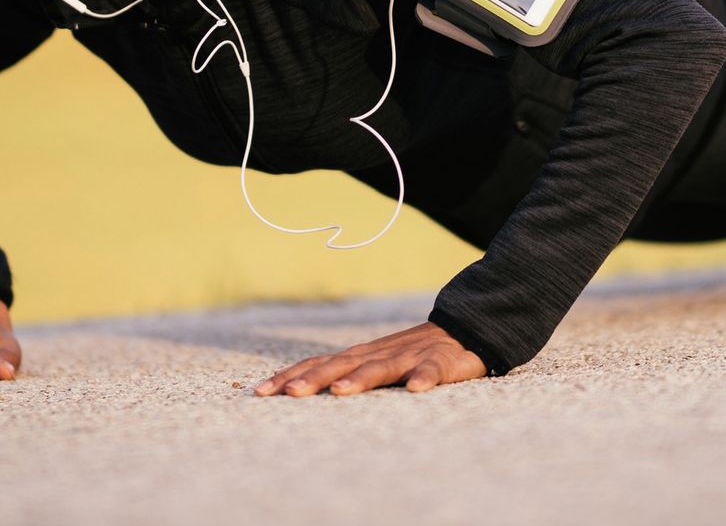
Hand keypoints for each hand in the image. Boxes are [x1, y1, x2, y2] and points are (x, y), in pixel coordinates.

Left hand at [252, 321, 485, 396]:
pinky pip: (431, 371)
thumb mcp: (374, 364)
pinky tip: (416, 389)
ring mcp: (409, 357)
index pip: (318, 364)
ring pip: (381, 368)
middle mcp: (378, 355)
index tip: (261, 393)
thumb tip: (297, 391)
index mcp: (360, 357)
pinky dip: (423, 378)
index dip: (290, 376)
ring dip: (360, 379)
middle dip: (313, 379)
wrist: (463, 331)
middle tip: (289, 394)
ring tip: (339, 392)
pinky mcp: (439, 363)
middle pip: (341, 365)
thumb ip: (345, 375)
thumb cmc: (411, 355)